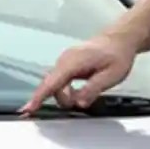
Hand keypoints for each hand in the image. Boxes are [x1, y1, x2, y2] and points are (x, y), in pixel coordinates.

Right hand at [18, 33, 136, 114]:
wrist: (120, 39)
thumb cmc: (117, 54)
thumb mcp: (111, 76)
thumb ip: (92, 90)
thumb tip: (79, 103)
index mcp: (74, 62)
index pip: (52, 82)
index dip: (39, 97)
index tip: (28, 109)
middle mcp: (65, 60)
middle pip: (52, 86)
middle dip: (63, 99)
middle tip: (83, 101)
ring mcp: (65, 61)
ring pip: (56, 84)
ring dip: (66, 95)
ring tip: (85, 96)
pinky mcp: (67, 64)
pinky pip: (60, 80)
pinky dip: (65, 90)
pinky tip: (75, 93)